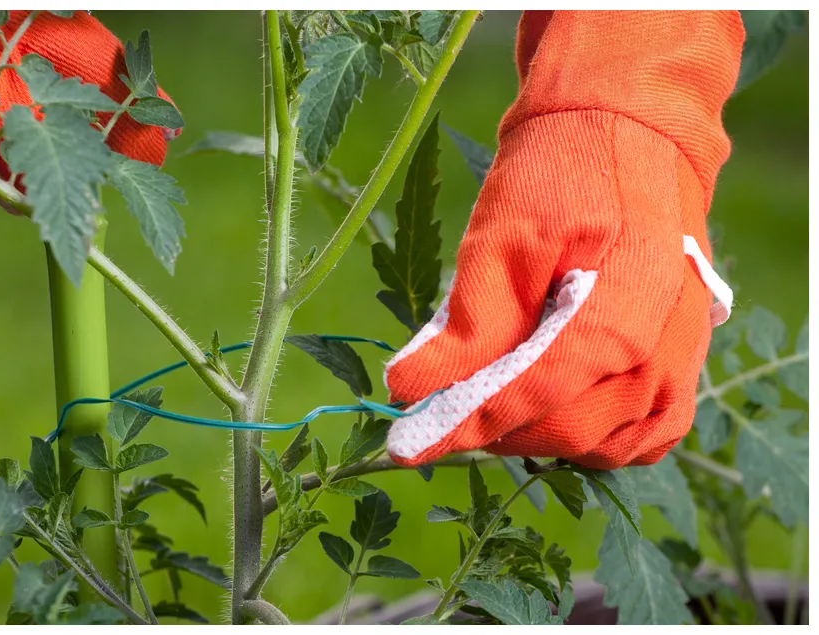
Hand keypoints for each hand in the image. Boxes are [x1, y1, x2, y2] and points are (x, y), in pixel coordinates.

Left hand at [383, 11, 742, 469]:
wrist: (629, 127)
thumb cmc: (562, 174)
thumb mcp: (500, 241)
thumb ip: (465, 328)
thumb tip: (406, 388)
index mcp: (615, 326)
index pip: (525, 403)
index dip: (460, 428)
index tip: (404, 448)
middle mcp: (659, 358)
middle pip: (563, 432)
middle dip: (496, 431)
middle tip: (444, 411)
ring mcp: (682, 362)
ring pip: (604, 444)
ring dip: (542, 437)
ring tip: (494, 405)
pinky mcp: (686, 358)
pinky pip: (648, 433)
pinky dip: (600, 439)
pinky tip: (556, 414)